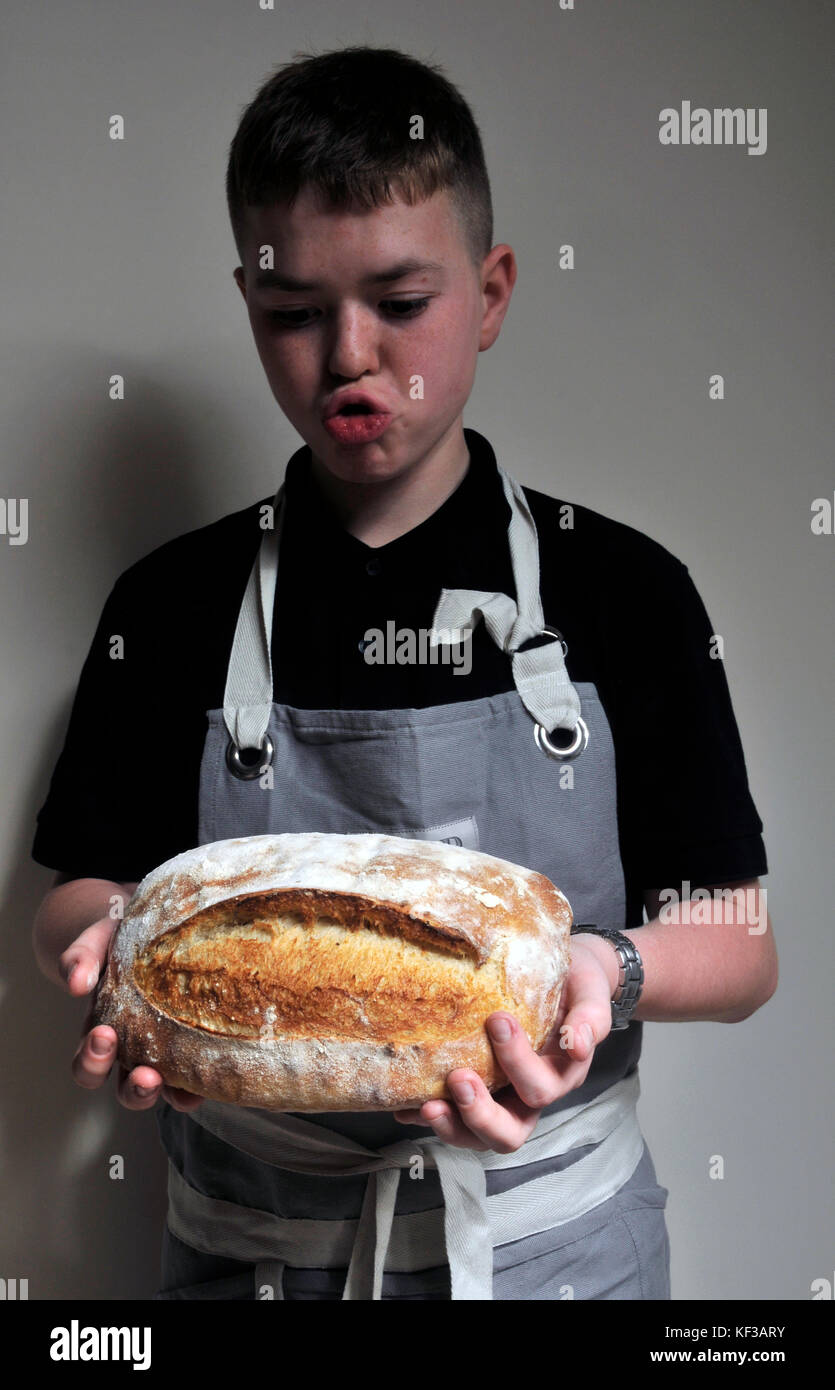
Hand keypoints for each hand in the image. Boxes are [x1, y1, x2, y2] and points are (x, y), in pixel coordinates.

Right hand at [62, 914, 202, 1112]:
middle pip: (126, 1090)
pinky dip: (203, 1082)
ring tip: (179, 1081)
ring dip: (171, 1093)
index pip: (88, 1066)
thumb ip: (81, 959)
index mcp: (103, 1035)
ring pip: (165, 1090)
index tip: (104, 1035)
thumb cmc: (118, 941)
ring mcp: (166, 1053)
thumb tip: (76, 983)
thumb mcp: (96, 943)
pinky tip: (215, 1074)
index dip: (92, 1061)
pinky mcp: (195, 1046)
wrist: (150, 929)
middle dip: (134, 1088)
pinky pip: (198, 1076)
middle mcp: (133, 1053)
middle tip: (145, 1073)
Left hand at [392, 936, 615, 1151]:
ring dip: (451, 1125)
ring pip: (477, 1135)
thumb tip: (579, 1045)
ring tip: (426, 1104)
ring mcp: (500, 1097)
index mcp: (560, 1076)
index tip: (498, 1019)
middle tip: (459, 1078)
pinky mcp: (475, 1088)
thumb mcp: (590, 992)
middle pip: (509, 1133)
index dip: (518, 1063)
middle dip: (481, 1113)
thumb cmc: (575, 984)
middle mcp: (528, 1096)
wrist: (563, 974)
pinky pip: (450, 1114)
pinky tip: (403, 1105)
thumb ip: (592, 1018)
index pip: (540, 1089)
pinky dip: (424, 1116)